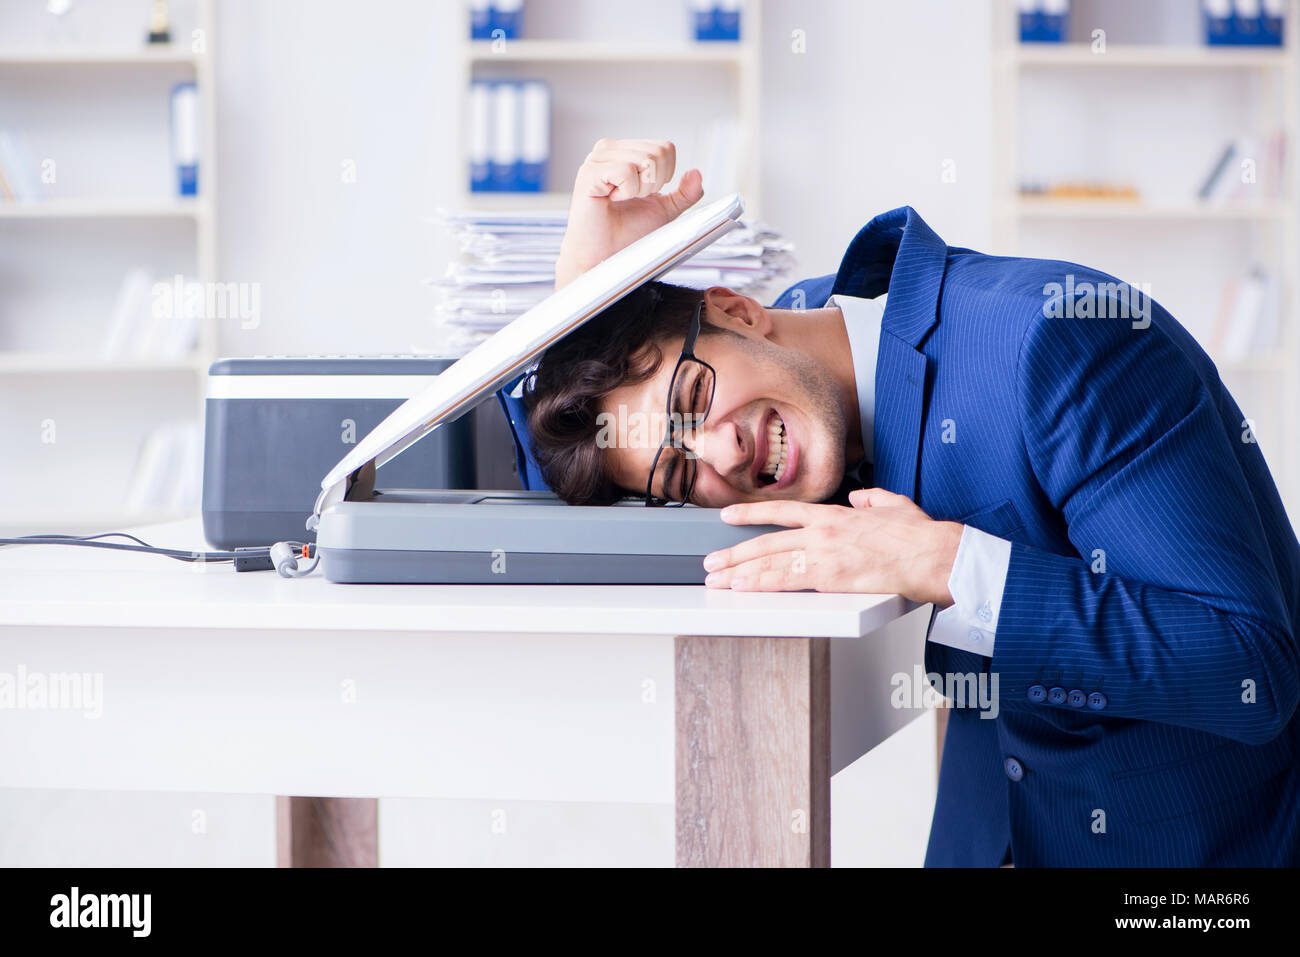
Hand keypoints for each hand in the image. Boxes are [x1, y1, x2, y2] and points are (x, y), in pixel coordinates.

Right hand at [555, 138, 703, 288]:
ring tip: (620, 200)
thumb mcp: (665, 210)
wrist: (604, 255)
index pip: (665, 147)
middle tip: (632, 199)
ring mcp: (597, 159)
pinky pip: (627, 171)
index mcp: (626, 152)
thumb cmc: (627, 233)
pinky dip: (627, 191)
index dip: (665, 176)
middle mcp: (610, 150)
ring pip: (645, 160)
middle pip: (658, 152)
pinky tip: (611, 200)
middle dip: (654, 183)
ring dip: (640, 189)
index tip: (645, 194)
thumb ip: (684, 193)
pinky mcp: (589, 172)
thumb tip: (697, 173)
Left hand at [701, 488, 963, 605]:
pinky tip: (743, 587)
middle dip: (734, 552)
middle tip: (711, 561)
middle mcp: (823, 532)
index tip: (729, 517)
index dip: (751, 514)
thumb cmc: (919, 537)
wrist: (932, 554)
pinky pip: (786, 581)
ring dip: (739, 571)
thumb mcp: (893, 504)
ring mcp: (824, 554)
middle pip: (767, 541)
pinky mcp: (830, 577)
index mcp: (835, 515)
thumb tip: (860, 498)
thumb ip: (871, 499)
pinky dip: (761, 584)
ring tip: (716, 579)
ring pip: (770, 562)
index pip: (783, 511)